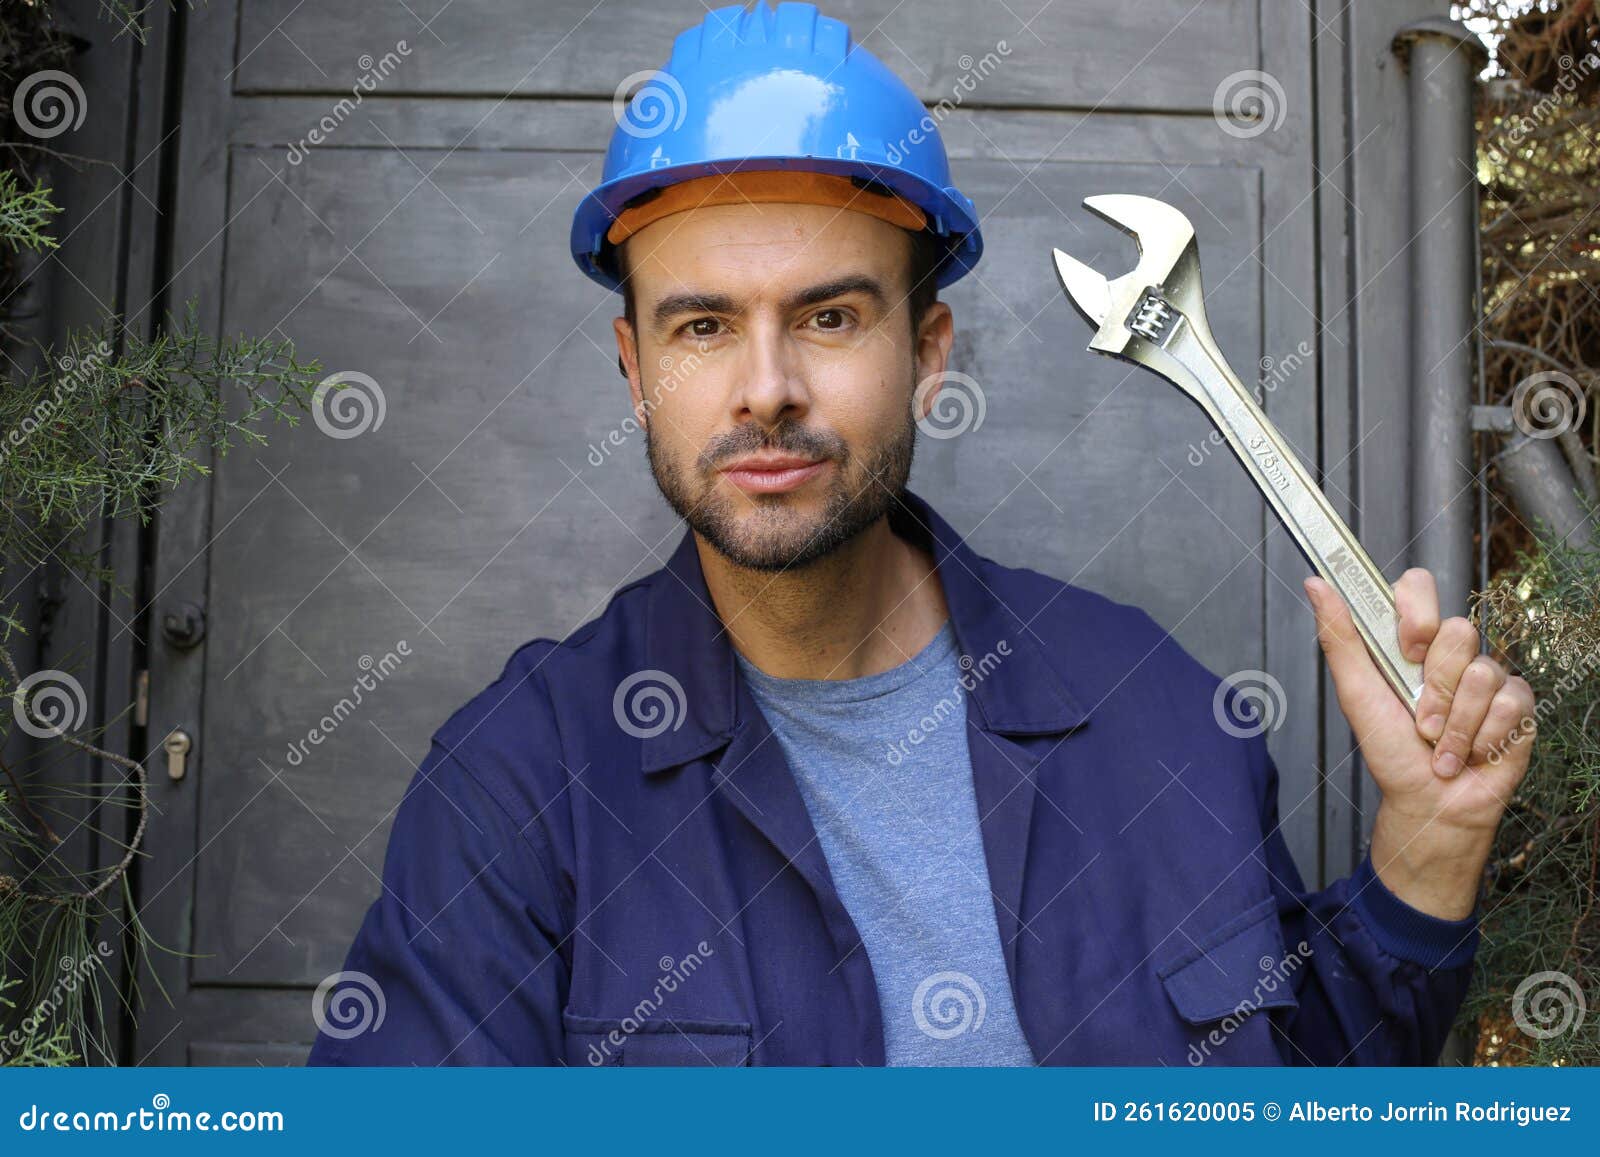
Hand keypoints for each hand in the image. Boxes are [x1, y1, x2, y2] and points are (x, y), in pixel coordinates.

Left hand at [1304, 568, 1535, 918]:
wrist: (1429, 804)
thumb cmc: (1392, 752)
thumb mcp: (1357, 695)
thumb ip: (1340, 639)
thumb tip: (1316, 584)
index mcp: (1411, 644)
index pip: (1420, 587)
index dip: (1418, 611)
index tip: (1407, 648)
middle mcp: (1452, 654)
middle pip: (1459, 630)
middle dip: (1436, 686)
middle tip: (1420, 719)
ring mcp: (1488, 676)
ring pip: (1482, 672)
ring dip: (1454, 724)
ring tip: (1439, 746)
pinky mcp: (1517, 704)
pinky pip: (1508, 703)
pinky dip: (1481, 738)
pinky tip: (1470, 754)